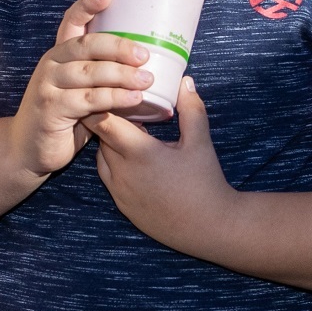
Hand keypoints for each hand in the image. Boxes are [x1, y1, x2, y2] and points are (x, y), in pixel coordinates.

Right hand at [7, 0, 151, 180]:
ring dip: (121, 75)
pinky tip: (133, 100)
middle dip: (118, 47)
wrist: (27, 148)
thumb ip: (101, 74)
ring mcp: (48, 85)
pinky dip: (114, 98)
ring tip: (146, 80)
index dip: (88, 6)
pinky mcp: (51, 108)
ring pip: (90, 73)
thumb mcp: (79, 89)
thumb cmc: (63, 116)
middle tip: (144, 54)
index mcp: (59, 53)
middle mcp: (51, 63)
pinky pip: (88, 100)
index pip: (72, 21)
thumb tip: (146, 64)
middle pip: (86, 46)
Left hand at [89, 77, 235, 256]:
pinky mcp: (123, 206)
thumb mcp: (200, 142)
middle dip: (108, 121)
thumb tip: (185, 81)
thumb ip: (191, 109)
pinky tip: (133, 158)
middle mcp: (121, 173)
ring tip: (130, 132)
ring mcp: (119, 192)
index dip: (102, 105)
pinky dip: (113, 164)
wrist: (211, 228)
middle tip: (122, 106)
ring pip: (101, 158)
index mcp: (138, 153)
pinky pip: (108, 177)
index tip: (110, 92)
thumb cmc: (206, 183)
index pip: (102, 122)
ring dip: (110, 143)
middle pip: (100, 138)